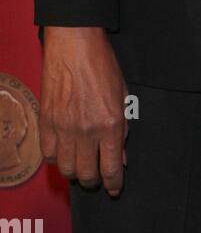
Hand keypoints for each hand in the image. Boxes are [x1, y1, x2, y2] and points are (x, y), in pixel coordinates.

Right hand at [40, 26, 128, 195]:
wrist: (75, 44)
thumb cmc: (102, 65)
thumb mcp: (123, 95)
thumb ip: (123, 128)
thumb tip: (120, 155)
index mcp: (110, 123)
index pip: (111, 168)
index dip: (114, 184)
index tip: (115, 188)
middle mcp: (86, 130)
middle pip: (87, 174)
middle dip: (94, 180)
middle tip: (98, 176)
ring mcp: (63, 128)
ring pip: (66, 168)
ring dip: (75, 172)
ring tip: (81, 165)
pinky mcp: (46, 122)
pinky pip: (48, 154)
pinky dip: (56, 158)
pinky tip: (64, 151)